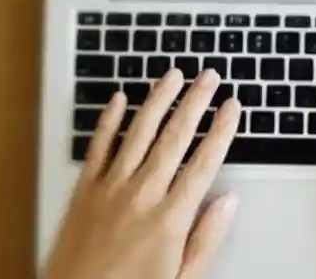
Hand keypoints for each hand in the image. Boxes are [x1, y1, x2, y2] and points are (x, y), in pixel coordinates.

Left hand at [45, 68, 241, 278]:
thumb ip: (206, 240)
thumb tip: (227, 203)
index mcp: (170, 219)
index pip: (204, 162)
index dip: (222, 130)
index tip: (232, 107)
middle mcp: (141, 195)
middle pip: (175, 137)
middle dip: (196, 102)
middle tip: (209, 77)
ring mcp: (109, 189)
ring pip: (139, 132)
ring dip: (159, 100)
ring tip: (173, 75)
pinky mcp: (83, 191)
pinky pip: (98, 146)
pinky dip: (108, 120)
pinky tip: (119, 99)